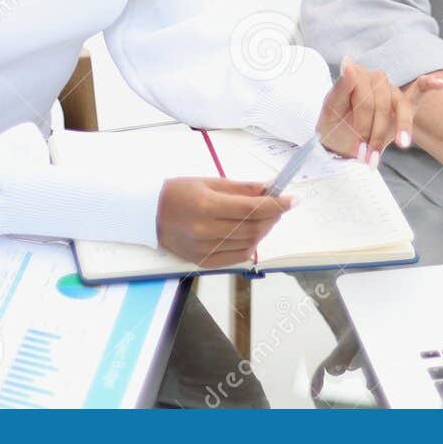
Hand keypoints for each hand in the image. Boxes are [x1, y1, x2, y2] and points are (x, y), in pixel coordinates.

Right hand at [156, 177, 293, 268]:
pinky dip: (251, 246)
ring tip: (267, 217)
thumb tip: (270, 188)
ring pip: (248, 243)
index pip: (252, 208)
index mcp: (207, 206)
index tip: (294, 199)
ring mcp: (204, 249)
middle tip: (281, 206)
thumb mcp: (210, 182)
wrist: (149, 213)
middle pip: (253, 227)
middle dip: (273, 216)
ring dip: (264, 230)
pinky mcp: (203, 261)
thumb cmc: (179, 192)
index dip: (277, 204)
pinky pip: (237, 257)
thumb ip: (241, 188)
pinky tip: (253, 234)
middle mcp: (205, 230)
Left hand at [316, 57, 442, 166]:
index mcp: (355, 78)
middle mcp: (375, 80)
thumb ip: (341, 87)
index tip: (357, 148)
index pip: (365, 95)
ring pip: (401, 104)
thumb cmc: (335, 128)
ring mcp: (391, 91)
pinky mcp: (404, 103)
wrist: (342, 145)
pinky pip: (419, 89)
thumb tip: (348, 60)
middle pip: (382, 102)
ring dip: (402, 126)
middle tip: (368, 157)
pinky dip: (429, 85)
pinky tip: (441, 84)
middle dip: (377, 132)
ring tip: (402, 146)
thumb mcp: (331, 112)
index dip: (362, 122)